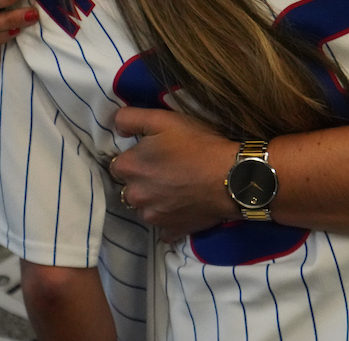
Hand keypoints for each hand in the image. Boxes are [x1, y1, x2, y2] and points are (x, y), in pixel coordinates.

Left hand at [110, 107, 237, 241]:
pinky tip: (182, 208)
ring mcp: (153, 216)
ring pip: (144, 208)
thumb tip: (117, 128)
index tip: (151, 154)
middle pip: (129, 188)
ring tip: (176, 189)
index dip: (134, 158)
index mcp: (128, 168)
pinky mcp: (172, 230)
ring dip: (154, 201)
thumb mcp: (162, 119)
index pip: (118, 165)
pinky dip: (170, 220)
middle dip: (142, 181)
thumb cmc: (196, 144)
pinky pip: (163, 228)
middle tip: (166, 171)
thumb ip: (130, 119)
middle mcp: (135, 196)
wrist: (232, 176)